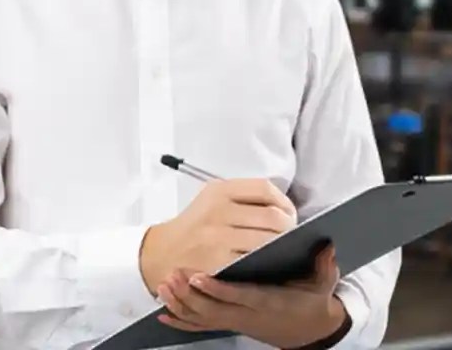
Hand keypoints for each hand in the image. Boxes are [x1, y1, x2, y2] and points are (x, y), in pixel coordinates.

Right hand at [140, 179, 296, 292]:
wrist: (162, 253)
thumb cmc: (194, 227)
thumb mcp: (211, 200)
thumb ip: (243, 198)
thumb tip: (284, 208)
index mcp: (218, 191)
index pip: (264, 188)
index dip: (284, 202)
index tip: (288, 214)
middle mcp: (218, 211)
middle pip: (273, 217)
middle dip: (288, 229)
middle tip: (289, 236)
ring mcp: (218, 238)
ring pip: (268, 241)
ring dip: (282, 248)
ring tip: (281, 250)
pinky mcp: (218, 263)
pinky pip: (255, 261)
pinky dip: (267, 263)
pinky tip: (266, 264)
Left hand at [156, 243, 347, 348]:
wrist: (309, 331)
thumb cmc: (311, 303)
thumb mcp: (323, 286)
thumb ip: (324, 267)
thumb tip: (328, 247)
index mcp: (269, 303)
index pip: (240, 296)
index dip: (218, 289)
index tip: (198, 276)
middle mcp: (248, 315)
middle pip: (213, 309)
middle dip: (189, 294)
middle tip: (170, 274)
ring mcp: (236, 321)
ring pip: (203, 318)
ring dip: (180, 304)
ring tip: (162, 286)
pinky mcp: (230, 324)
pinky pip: (201, 327)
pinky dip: (182, 320)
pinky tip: (163, 313)